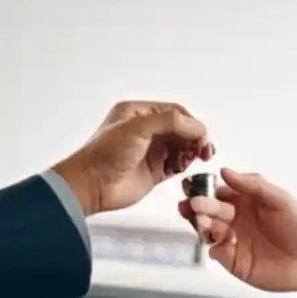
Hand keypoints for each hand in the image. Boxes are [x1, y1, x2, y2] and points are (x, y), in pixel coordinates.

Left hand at [52, 101, 213, 215]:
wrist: (92, 185)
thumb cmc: (105, 154)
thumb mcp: (138, 127)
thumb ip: (171, 122)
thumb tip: (198, 128)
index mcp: (139, 113)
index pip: (175, 112)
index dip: (191, 123)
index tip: (200, 137)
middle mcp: (146, 130)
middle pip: (182, 129)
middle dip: (195, 138)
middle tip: (204, 150)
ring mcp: (151, 150)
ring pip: (182, 146)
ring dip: (192, 151)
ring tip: (194, 159)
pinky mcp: (154, 170)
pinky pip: (177, 164)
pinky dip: (185, 165)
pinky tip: (183, 167)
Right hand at [178, 167, 296, 297]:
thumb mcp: (281, 200)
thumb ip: (254, 185)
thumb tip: (224, 171)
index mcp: (245, 201)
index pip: (218, 191)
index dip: (204, 188)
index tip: (191, 185)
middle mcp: (234, 219)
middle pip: (208, 210)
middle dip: (199, 206)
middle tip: (193, 205)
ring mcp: (232, 241)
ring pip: (208, 230)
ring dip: (203, 225)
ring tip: (204, 222)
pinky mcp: (233, 261)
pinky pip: (217, 252)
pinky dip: (216, 247)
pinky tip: (224, 243)